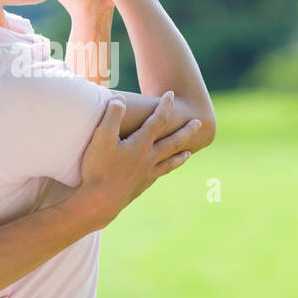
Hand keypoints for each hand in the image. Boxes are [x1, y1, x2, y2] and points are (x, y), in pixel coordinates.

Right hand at [71, 91, 197, 230]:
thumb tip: (121, 99)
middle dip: (186, 131)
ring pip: (170, 162)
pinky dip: (166, 171)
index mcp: (141, 144)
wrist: (100, 202)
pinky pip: (160, 175)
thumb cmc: (98, 169)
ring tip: (189, 153)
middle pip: (173, 142)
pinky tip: (164, 172)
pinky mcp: (141, 186)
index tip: (171, 94)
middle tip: (198, 123)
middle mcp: (149, 158)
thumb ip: (112, 115)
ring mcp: (147, 174)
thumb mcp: (102, 137)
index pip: (158, 120)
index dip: (165, 106)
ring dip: (180, 155)